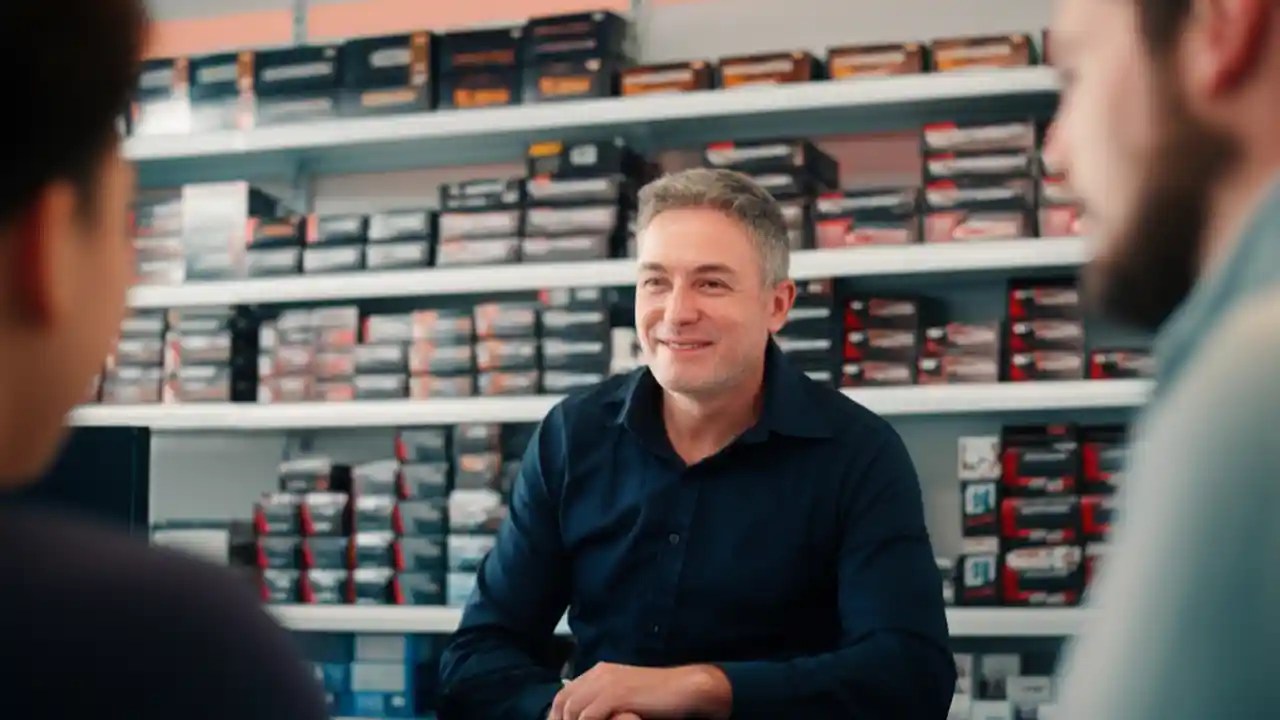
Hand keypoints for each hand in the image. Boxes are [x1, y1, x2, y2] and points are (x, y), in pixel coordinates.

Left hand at [548, 662, 730, 719]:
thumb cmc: (660, 696)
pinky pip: (587, 717)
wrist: (684, 688)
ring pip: (572, 710)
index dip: (556, 716)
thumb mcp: (627, 694)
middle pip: (562, 702)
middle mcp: (599, 673)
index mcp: (600, 672)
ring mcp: (607, 683)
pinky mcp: (616, 695)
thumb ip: (607, 700)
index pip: (564, 694)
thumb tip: (588, 715)